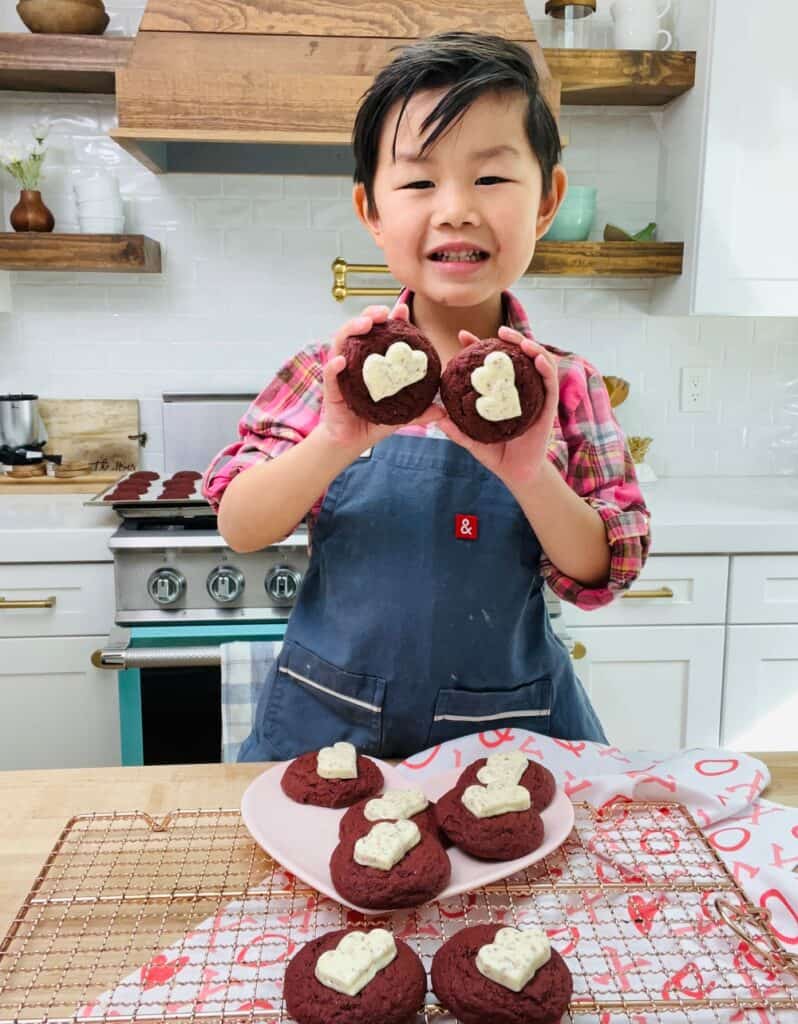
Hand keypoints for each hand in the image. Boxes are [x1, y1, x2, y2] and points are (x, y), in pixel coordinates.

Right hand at [318, 303, 442, 453]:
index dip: (392, 319)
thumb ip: (420, 412)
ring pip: (342, 342)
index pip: (381, 334)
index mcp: (373, 362)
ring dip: (352, 329)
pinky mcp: (331, 388)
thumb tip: (442, 410)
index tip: (403, 310)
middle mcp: (356, 361)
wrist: (351, 442)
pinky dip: (334, 365)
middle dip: (370, 315)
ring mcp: (342, 372)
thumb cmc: (374, 422)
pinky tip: (341, 360)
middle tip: (382, 313)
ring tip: (365, 325)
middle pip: (360, 329)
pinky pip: (330, 373)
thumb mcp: (401, 415)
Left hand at [436, 325, 557, 487]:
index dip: (478, 345)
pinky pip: (549, 383)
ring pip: (537, 362)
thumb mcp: (471, 439)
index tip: (462, 335)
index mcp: (501, 391)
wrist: (516, 473)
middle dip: (509, 338)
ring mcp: (535, 396)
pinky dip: (545, 367)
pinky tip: (537, 359)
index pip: (490, 363)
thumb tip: (437, 418)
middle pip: (516, 355)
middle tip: (498, 330)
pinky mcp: (547, 407)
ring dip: (531, 346)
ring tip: (520, 340)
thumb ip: (456, 430)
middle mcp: (520, 389)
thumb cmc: (495, 453)